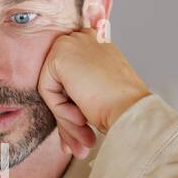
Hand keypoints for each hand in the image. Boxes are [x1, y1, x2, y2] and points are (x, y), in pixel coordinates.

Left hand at [37, 25, 150, 159]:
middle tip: (80, 140)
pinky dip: (60, 110)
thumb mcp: (97, 93)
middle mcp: (83, 37)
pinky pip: (47, 90)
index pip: (69, 74)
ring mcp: (71, 43)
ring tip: (84, 136)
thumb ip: (76, 93)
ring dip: (66, 117)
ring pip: (52, 88)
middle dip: (66, 115)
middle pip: (59, 82)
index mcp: (96, 42)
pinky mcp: (60, 56)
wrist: (131, 110)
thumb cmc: (122, 106)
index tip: (83, 126)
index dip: (72, 105)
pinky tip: (81, 117)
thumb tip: (62, 118)